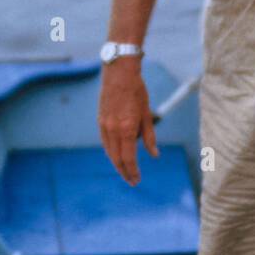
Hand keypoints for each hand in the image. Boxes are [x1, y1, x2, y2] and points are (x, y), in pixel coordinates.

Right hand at [98, 60, 158, 186]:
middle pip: (117, 158)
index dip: (133, 171)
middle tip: (132, 181)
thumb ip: (149, 136)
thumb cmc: (137, 91)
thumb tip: (154, 155)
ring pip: (109, 151)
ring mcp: (104, 125)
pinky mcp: (100, 120)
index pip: (129, 158)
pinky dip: (111, 151)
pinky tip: (117, 155)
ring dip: (117, 163)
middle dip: (124, 171)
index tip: (137, 180)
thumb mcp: (147, 113)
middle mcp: (113, 129)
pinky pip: (105, 141)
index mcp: (127, 128)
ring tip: (125, 171)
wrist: (119, 72)